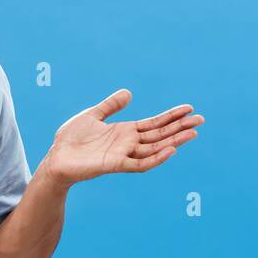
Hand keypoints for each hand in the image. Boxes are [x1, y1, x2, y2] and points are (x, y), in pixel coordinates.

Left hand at [42, 89, 202, 185]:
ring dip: (174, 141)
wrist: (56, 158)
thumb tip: (129, 92)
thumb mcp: (93, 115)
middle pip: (160, 135)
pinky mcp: (115, 165)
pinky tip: (170, 150)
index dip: (171, 117)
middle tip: (201, 120)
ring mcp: (123, 155)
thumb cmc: (71, 139)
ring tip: (193, 133)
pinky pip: (139, 164)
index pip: (154, 124)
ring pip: (155, 148)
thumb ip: (111, 105)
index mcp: (124, 132)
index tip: (189, 108)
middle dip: (179, 127)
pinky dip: (155, 158)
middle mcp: (128, 144)